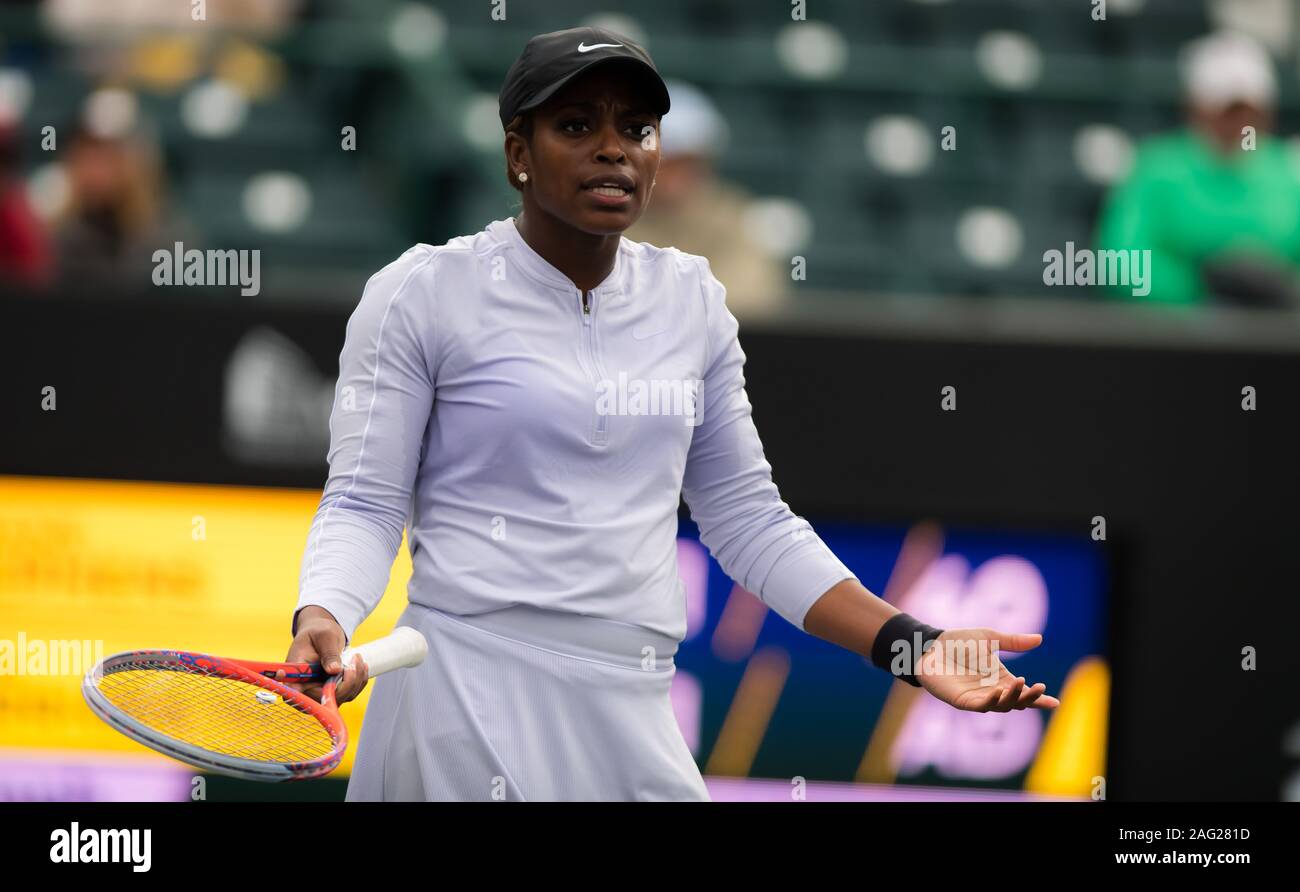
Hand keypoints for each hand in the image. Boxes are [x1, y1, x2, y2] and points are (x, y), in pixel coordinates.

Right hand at [280, 605, 369, 704]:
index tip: (326, 683)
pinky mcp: (332, 693)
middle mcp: (304, 689)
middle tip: (355, 659)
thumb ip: (328, 653)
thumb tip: (334, 670)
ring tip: (357, 658)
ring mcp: (319, 693)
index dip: (307, 695)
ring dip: (356, 679)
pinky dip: (359, 681)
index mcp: (294, 675)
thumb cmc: (319, 632)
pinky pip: (349, 693)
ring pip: (342, 697)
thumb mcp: (324, 636)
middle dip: (347, 682)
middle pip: (325, 699)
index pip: (296, 694)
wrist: (323, 635)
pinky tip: (361, 665)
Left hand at [915, 628, 1059, 711]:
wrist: (930, 644)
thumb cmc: (958, 641)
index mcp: (1001, 678)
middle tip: (1041, 689)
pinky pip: (979, 705)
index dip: (1038, 698)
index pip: (1024, 692)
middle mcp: (992, 691)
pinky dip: (991, 701)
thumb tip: (1040, 638)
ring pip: (1001, 706)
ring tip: (1022, 684)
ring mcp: (977, 698)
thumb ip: (1013, 641)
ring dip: (1012, 698)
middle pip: (1016, 702)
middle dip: (1029, 697)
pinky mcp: (962, 700)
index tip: (1055, 702)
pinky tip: (998, 692)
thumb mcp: (989, 638)